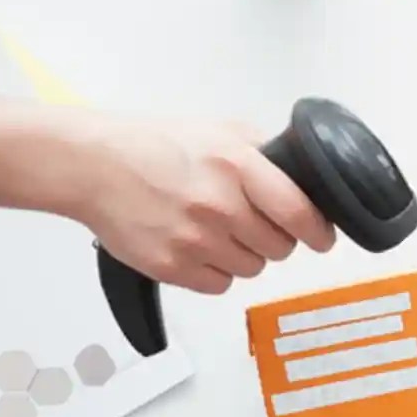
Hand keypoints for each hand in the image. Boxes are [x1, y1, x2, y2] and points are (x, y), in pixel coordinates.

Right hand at [65, 111, 336, 293]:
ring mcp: (195, 239)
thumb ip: (263, 153)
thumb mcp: (219, 131)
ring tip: (215, 230)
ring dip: (243, 255)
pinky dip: (214, 272)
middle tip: (250, 222)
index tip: (322, 238)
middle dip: (273, 238)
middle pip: (278, 247)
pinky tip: (196, 246)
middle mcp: (219, 205)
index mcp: (237, 165)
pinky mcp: (171, 266)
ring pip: (251, 269)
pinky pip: (218, 285)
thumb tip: (302, 178)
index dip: (317, 231)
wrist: (94, 166)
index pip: (298, 212)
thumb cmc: (154, 146)